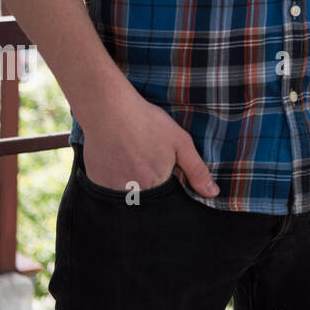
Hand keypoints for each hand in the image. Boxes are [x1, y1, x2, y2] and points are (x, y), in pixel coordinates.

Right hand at [82, 90, 217, 197]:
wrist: (110, 111)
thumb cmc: (148, 123)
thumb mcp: (181, 143)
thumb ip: (197, 170)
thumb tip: (213, 193)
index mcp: (157, 185)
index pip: (165, 198)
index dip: (165, 181)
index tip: (160, 165)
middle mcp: (133, 193)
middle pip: (145, 195)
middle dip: (148, 182)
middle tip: (143, 156)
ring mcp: (112, 190)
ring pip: (126, 192)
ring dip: (129, 180)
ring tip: (130, 155)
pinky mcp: (96, 183)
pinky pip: (108, 188)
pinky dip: (113, 177)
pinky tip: (116, 158)